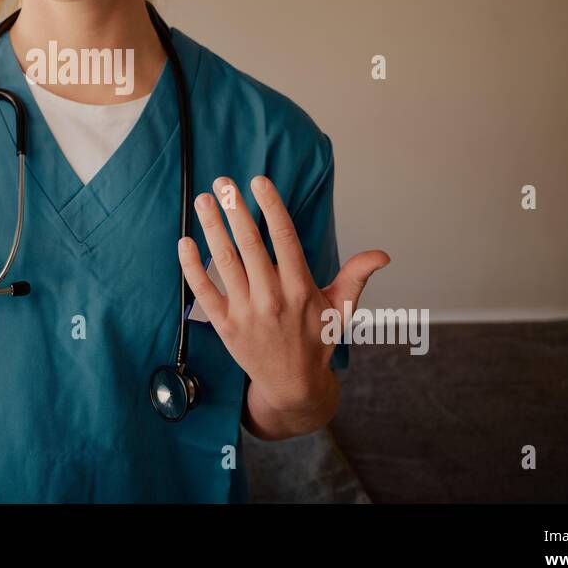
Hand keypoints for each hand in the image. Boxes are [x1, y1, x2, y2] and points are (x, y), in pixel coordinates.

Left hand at [177, 175, 389, 415]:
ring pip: (225, 261)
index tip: (258, 181)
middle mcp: (272, 297)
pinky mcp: (225, 325)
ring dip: (212, 227)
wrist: (293, 386)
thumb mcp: (341, 309)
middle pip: (250, 244)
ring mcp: (246, 311)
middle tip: (222, 182)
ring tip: (202, 201)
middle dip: (235, 209)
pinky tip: (185, 242)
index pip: (284, 238)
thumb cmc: (317, 340)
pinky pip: (203, 291)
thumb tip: (382, 255)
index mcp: (300, 288)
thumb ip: (356, 277)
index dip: (271, 207)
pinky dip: (192, 266)